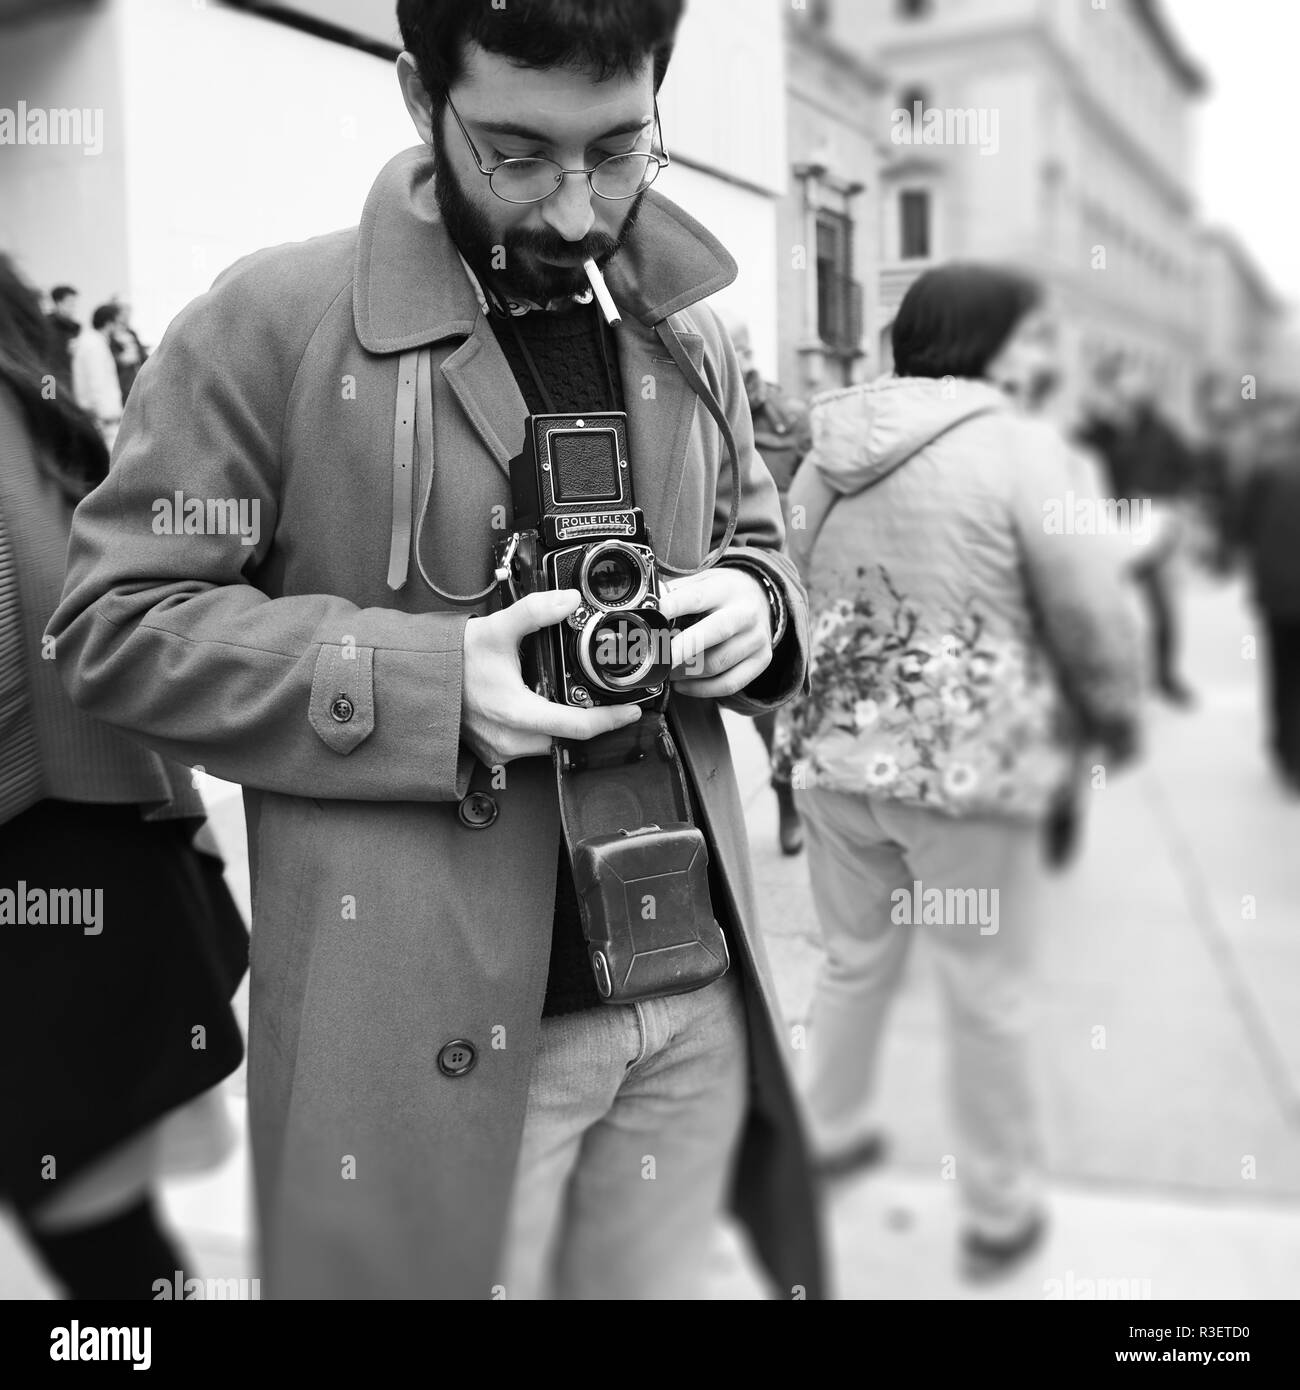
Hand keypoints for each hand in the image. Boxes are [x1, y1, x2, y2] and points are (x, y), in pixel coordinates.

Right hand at [461, 590, 640, 765]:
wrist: (420, 677)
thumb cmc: (453, 659)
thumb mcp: (496, 628)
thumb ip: (534, 611)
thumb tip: (569, 601)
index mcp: (515, 712)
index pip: (576, 726)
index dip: (608, 721)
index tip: (630, 712)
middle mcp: (509, 738)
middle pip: (565, 737)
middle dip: (585, 722)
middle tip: (602, 701)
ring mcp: (500, 750)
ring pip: (548, 744)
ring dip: (560, 725)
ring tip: (566, 700)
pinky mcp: (493, 753)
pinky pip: (528, 747)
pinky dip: (539, 731)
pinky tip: (538, 708)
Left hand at [659, 566, 772, 698]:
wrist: (762, 599)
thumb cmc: (722, 594)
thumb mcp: (702, 582)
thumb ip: (676, 593)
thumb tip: (647, 606)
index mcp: (726, 589)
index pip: (698, 597)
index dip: (674, 606)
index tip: (654, 615)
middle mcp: (745, 613)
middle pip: (715, 632)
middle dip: (683, 648)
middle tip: (659, 659)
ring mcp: (756, 639)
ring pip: (718, 663)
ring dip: (686, 672)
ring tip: (666, 671)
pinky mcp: (761, 660)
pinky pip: (728, 684)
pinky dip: (701, 689)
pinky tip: (683, 685)